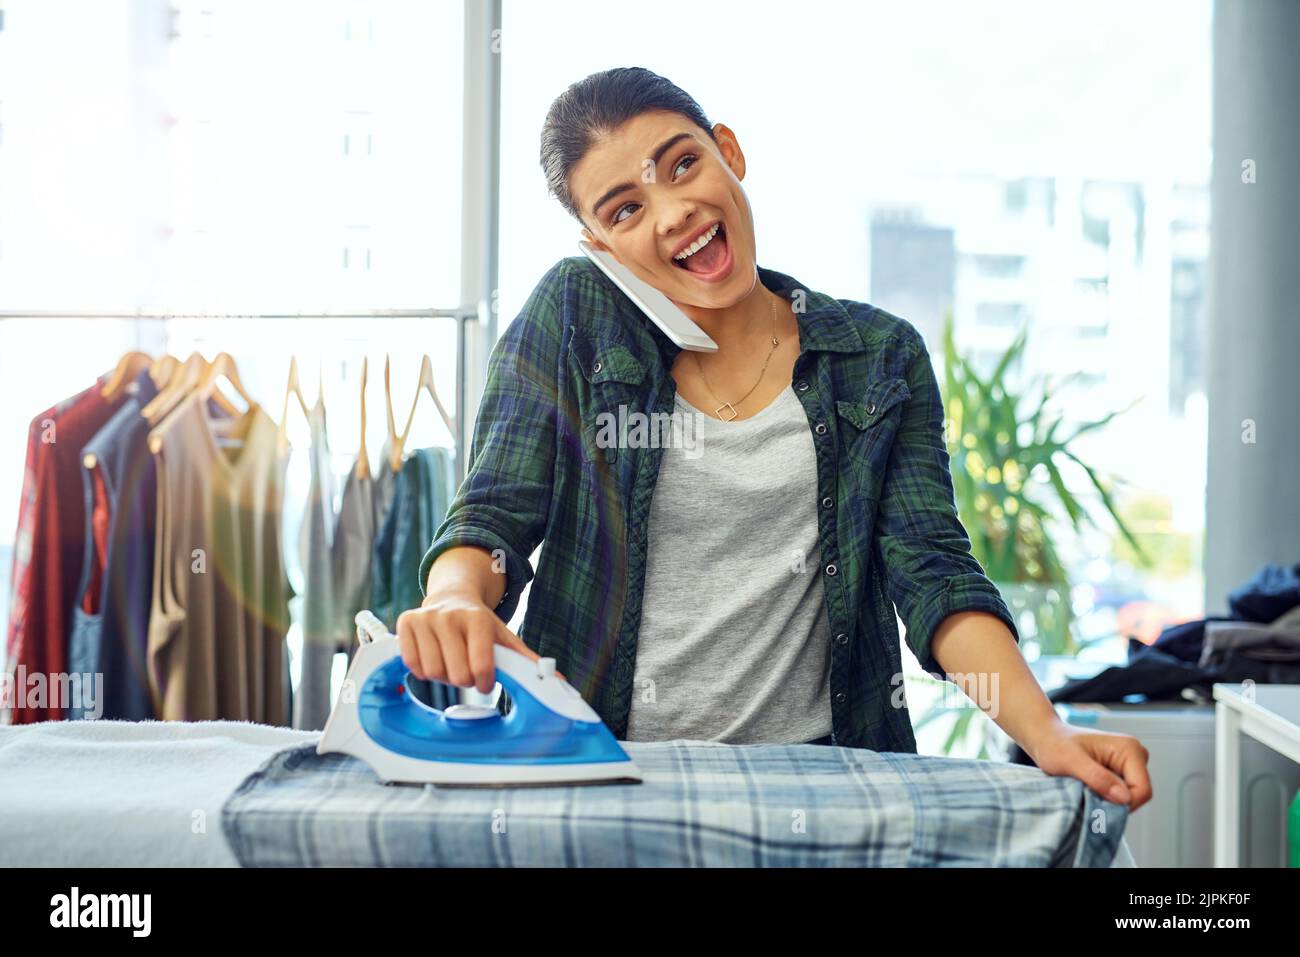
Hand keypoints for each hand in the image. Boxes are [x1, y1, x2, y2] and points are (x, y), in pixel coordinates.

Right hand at [397, 594, 564, 694]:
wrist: (452, 597)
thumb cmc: (481, 624)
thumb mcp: (504, 637)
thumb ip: (527, 661)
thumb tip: (557, 682)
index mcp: (477, 618)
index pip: (480, 666)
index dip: (484, 681)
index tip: (486, 681)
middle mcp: (449, 615)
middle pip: (456, 674)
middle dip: (464, 679)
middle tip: (467, 670)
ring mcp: (425, 618)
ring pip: (432, 672)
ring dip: (443, 676)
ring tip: (451, 662)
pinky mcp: (405, 622)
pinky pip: (412, 664)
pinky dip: (423, 670)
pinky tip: (434, 657)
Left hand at [1024, 721, 1152, 811]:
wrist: (1046, 737)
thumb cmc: (1055, 745)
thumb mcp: (1071, 762)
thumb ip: (1098, 778)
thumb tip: (1124, 798)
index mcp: (1129, 749)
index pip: (1142, 790)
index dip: (1123, 804)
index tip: (1097, 803)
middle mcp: (1135, 754)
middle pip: (1137, 794)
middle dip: (1114, 801)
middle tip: (1087, 793)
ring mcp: (1129, 763)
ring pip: (1129, 795)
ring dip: (1108, 798)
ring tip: (1085, 786)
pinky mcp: (1121, 770)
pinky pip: (1121, 793)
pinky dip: (1105, 795)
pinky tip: (1088, 786)